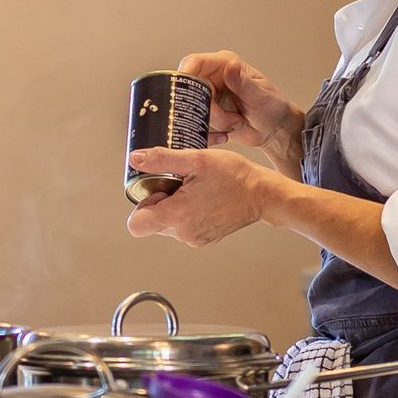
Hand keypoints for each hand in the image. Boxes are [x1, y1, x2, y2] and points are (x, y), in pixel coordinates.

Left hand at [127, 147, 269, 246]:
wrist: (263, 194)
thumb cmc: (234, 176)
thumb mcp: (196, 160)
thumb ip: (162, 160)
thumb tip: (135, 158)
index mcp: (177, 215)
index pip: (136, 224)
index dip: (142, 205)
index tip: (160, 190)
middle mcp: (183, 233)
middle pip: (152, 223)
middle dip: (160, 203)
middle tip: (181, 185)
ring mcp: (194, 239)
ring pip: (168, 226)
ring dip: (175, 208)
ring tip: (195, 190)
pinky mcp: (204, 239)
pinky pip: (184, 228)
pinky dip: (188, 215)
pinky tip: (204, 199)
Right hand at [178, 51, 302, 172]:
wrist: (274, 130)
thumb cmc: (272, 107)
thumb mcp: (260, 95)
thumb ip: (242, 82)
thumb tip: (231, 65)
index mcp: (223, 65)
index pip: (194, 63)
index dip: (185, 75)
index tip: (184, 92)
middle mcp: (211, 79)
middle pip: (190, 93)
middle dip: (210, 111)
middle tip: (231, 120)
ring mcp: (206, 99)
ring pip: (193, 113)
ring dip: (215, 124)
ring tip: (237, 123)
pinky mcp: (204, 117)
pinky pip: (195, 127)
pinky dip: (212, 134)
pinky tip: (228, 133)